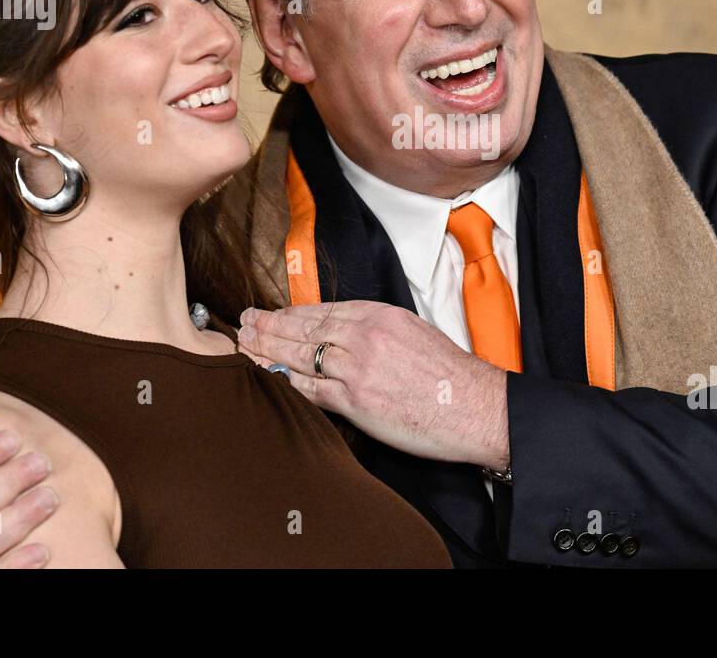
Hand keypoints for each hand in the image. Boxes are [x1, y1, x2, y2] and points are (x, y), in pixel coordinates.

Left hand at [238, 302, 509, 467]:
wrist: (474, 406)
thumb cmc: (451, 375)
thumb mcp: (414, 331)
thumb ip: (379, 329)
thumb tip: (348, 335)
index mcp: (379, 315)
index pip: (324, 310)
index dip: (292, 312)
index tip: (273, 312)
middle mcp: (363, 336)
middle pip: (304, 329)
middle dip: (270, 325)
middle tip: (244, 322)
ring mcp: (356, 368)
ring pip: (299, 355)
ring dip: (266, 350)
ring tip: (243, 345)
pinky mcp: (354, 400)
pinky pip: (307, 388)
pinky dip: (281, 381)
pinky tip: (263, 376)